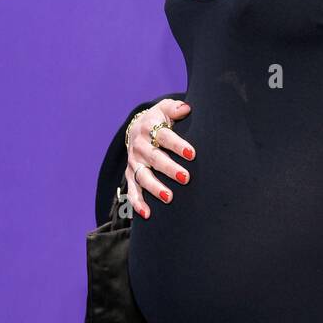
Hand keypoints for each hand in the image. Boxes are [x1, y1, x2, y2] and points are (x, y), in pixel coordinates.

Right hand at [125, 98, 194, 218]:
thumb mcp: (165, 108)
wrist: (138, 127)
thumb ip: (175, 108)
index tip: (192, 154)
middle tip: (186, 178)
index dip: (178, 145)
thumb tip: (186, 108)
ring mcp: (134, 162)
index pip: (165, 137)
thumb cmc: (160, 119)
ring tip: (169, 198)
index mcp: (150, 128)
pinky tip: (147, 214)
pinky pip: (132, 190)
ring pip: (143, 177)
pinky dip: (137, 203)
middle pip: (155, 159)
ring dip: (155, 188)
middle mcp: (140, 146)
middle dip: (170, 169)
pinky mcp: (130, 174)